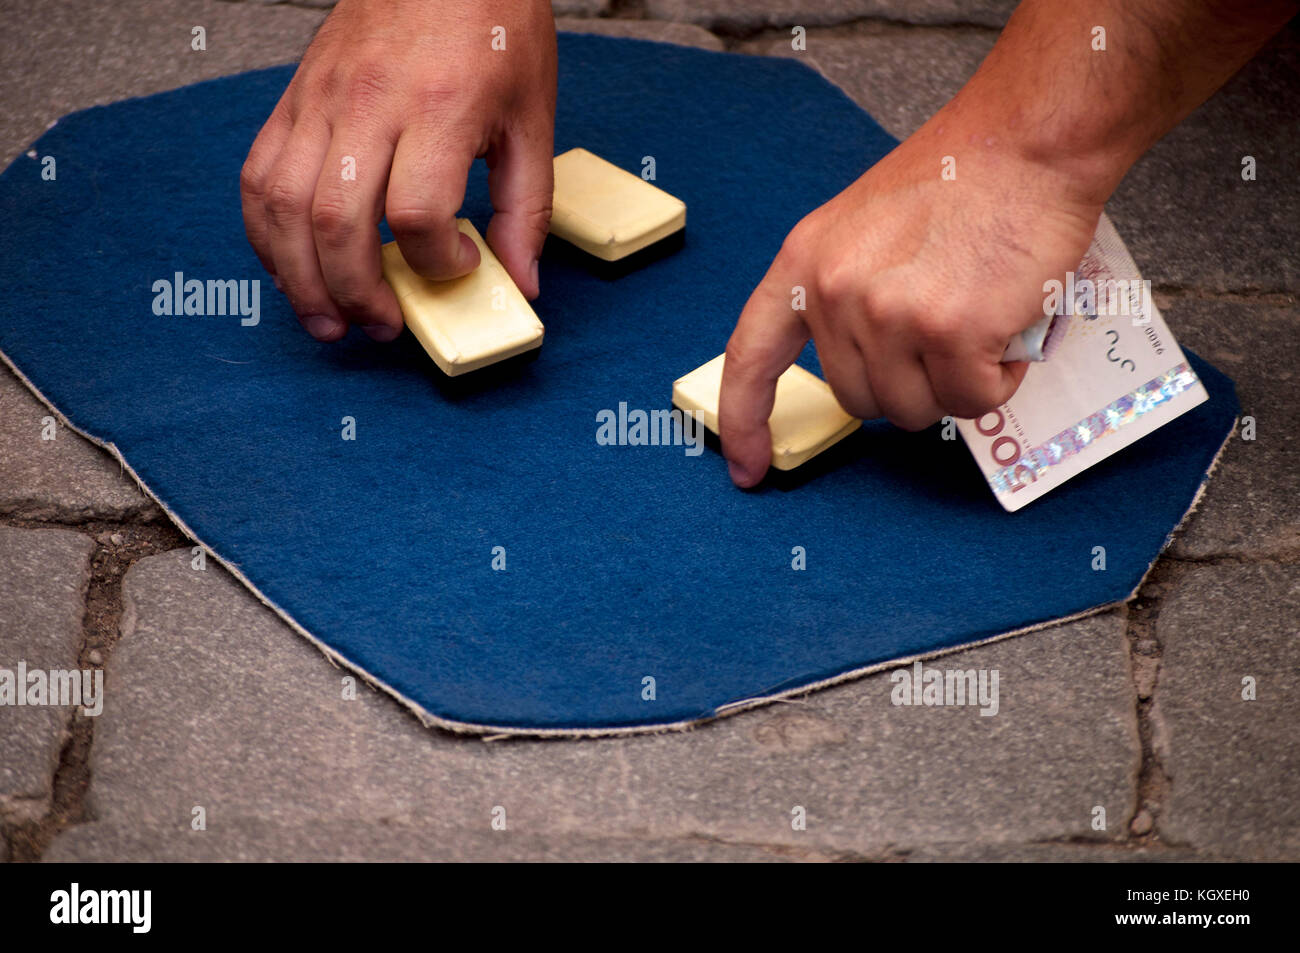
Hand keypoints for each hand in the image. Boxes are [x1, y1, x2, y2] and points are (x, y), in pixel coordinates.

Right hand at [240, 0, 556, 341]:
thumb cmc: (494, 24)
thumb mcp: (533, 119)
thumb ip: (525, 208)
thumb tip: (521, 281)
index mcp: (440, 108)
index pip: (416, 213)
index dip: (435, 262)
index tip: (459, 267)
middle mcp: (371, 105)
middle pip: (336, 223)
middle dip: (354, 294)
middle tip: (382, 326)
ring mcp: (322, 101)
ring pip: (282, 206)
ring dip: (299, 278)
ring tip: (327, 319)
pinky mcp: (295, 99)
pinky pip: (259, 176)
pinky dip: (266, 233)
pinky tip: (292, 266)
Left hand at [717, 109, 1103, 487]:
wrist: (1027, 141)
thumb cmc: (960, 180)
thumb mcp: (862, 227)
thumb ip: (844, 294)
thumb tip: (857, 369)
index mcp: (805, 263)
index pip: (753, 357)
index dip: (745, 420)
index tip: (748, 469)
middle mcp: (835, 291)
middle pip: (858, 399)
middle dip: (907, 382)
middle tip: (946, 328)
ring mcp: (889, 313)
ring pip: (915, 409)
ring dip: (956, 384)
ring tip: (979, 321)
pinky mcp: (950, 332)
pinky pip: (972, 401)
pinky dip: (1000, 378)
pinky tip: (1008, 327)